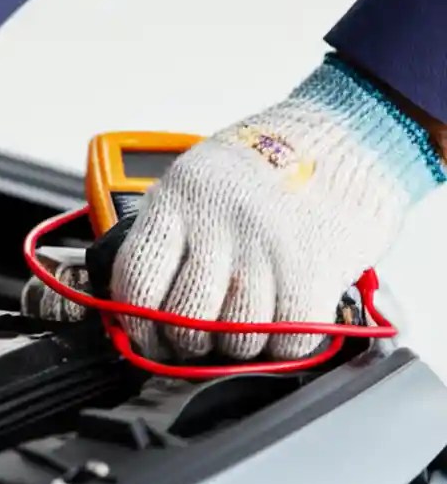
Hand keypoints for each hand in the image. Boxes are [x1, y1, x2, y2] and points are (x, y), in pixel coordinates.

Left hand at [110, 56, 446, 360]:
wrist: (348, 136)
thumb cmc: (268, 163)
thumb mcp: (198, 179)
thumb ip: (169, 231)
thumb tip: (139, 298)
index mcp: (177, 198)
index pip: (135, 279)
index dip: (136, 323)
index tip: (144, 337)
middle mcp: (215, 224)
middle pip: (184, 319)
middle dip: (187, 343)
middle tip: (196, 340)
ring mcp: (264, 250)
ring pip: (234, 337)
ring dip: (236, 347)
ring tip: (242, 328)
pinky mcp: (312, 273)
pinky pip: (286, 341)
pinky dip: (282, 347)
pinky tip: (281, 325)